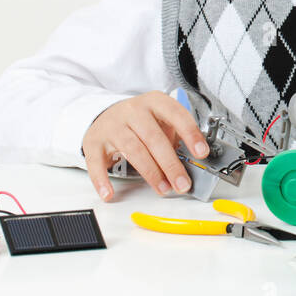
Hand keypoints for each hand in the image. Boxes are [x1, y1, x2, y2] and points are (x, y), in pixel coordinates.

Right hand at [81, 91, 208, 201]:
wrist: (105, 115)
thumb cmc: (140, 121)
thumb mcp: (160, 120)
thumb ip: (176, 136)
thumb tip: (194, 160)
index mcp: (154, 102)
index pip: (176, 114)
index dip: (190, 134)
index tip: (201, 153)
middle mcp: (132, 110)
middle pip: (154, 138)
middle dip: (171, 164)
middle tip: (182, 183)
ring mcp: (112, 125)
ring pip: (133, 150)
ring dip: (150, 173)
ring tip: (163, 188)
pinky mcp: (94, 141)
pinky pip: (96, 162)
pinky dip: (102, 180)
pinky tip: (110, 194)